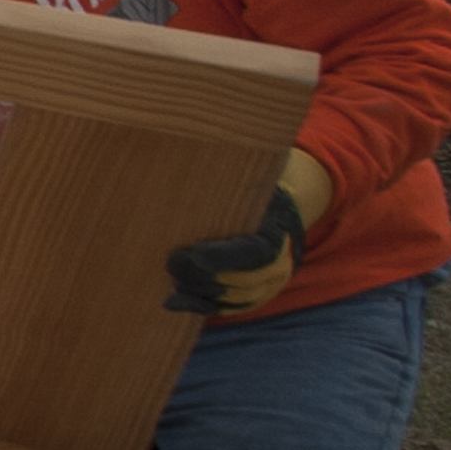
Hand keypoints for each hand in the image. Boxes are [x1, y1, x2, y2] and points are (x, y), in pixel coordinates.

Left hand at [169, 150, 335, 316]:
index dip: (223, 258)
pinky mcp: (255, 295)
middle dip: (203, 277)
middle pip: (242, 282)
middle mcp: (281, 261)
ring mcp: (270, 283)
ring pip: (235, 299)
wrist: (278, 209)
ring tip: (170, 279)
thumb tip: (219, 140)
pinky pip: (230, 310)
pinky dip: (201, 308)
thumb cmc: (254, 185)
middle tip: (170, 264)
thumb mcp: (253, 172)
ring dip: (199, 293)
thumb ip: (240, 164)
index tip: (190, 256)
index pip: (256, 253)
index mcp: (278, 230)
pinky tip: (171, 302)